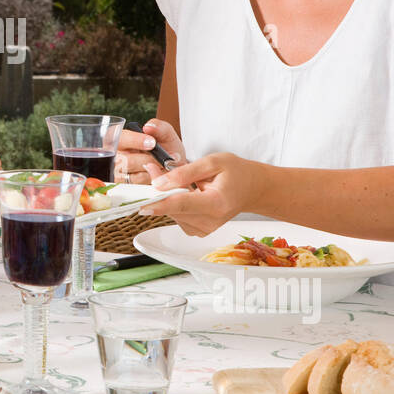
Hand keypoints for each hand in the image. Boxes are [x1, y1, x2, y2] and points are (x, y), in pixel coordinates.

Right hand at [115, 119, 185, 184]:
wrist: (172, 166)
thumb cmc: (165, 148)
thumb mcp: (166, 134)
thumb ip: (159, 127)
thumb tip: (148, 127)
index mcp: (121, 138)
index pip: (121, 138)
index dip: (135, 140)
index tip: (152, 143)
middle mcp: (116, 155)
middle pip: (126, 160)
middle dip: (149, 159)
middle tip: (166, 158)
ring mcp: (118, 172)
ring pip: (132, 174)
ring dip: (152, 170)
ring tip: (164, 165)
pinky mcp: (124, 185)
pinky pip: (137, 184)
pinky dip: (150, 179)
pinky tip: (157, 174)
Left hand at [137, 152, 268, 235]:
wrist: (252, 188)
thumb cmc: (235, 172)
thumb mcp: (212, 162)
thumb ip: (184, 172)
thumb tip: (159, 183)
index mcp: (216, 203)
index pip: (181, 205)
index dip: (159, 204)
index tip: (141, 205)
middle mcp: (211, 221)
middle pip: (173, 209)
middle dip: (160, 191)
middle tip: (157, 169)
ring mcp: (205, 229)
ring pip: (172, 214)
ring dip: (167, 197)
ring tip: (179, 181)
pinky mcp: (199, 231)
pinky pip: (177, 217)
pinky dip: (175, 205)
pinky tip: (186, 194)